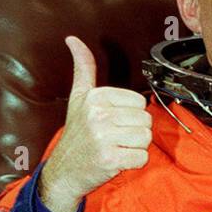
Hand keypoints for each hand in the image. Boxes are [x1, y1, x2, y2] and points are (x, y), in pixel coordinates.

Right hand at [37, 36, 152, 211]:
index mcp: (95, 97)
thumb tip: (73, 39)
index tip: (113, 123)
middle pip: (146, 120)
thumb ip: (83, 68)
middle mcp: (99, 114)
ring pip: (146, 139)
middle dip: (135, 132)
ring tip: (117, 148)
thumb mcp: (78, 98)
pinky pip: (142, 158)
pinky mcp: (110, 159)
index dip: (131, 116)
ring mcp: (104, 137)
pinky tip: (118, 161)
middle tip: (116, 139)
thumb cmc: (76, 135)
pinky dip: (133, 163)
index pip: (140, 103)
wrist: (65, 171)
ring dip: (136, 148)